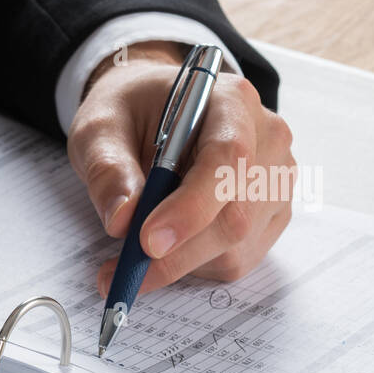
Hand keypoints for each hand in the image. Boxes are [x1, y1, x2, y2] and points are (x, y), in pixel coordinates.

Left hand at [67, 41, 295, 296]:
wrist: (150, 112)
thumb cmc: (128, 114)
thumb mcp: (99, 129)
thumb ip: (108, 170)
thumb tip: (121, 220)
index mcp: (231, 102)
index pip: (227, 160)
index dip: (190, 208)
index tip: (147, 241)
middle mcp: (267, 139)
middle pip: (235, 215)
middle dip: (175, 253)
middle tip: (119, 270)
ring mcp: (274, 180)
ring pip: (236, 246)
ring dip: (179, 264)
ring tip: (130, 254)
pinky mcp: (270, 214)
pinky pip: (237, 259)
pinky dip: (193, 267)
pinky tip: (166, 248)